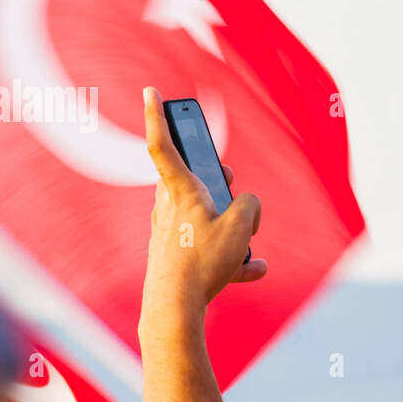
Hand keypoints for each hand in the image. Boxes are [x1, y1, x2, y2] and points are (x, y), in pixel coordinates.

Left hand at [139, 86, 267, 330]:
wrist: (174, 308)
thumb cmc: (203, 261)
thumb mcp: (240, 227)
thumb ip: (250, 206)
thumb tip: (247, 208)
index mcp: (180, 192)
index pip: (163, 146)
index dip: (157, 117)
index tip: (149, 92)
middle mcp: (168, 208)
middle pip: (191, 181)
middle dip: (216, 180)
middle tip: (228, 179)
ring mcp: (169, 233)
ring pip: (204, 217)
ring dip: (229, 227)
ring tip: (248, 244)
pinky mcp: (174, 257)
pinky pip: (207, 249)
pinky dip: (230, 257)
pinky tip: (253, 270)